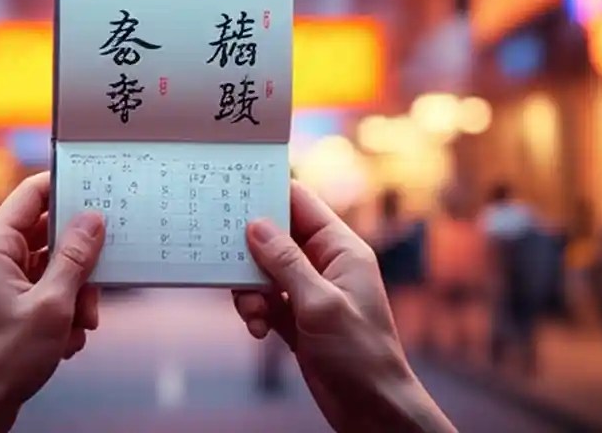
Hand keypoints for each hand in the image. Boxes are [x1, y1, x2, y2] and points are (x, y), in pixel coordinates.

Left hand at [0, 173, 104, 432]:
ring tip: (80, 325)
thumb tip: (93, 219)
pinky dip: (61, 309)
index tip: (97, 190)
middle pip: (48, 234)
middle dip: (78, 262)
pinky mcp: (4, 302)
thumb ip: (75, 257)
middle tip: (98, 283)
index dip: (65, 187)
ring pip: (51, 266)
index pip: (31, 194)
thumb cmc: (5, 359)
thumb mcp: (53, 305)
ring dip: (74, 293)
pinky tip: (66, 340)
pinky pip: (43, 289)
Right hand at [233, 182, 453, 432]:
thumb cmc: (360, 355)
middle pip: (275, 236)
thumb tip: (256, 225)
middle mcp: (325, 264)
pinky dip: (255, 311)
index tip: (234, 193)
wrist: (371, 409)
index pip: (301, 203)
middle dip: (250, 251)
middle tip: (229, 262)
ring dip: (250, 289)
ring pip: (264, 271)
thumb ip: (286, 261)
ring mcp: (309, 291)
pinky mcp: (296, 318)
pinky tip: (259, 330)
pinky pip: (264, 300)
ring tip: (253, 312)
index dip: (270, 194)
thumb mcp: (319, 303)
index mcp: (341, 249)